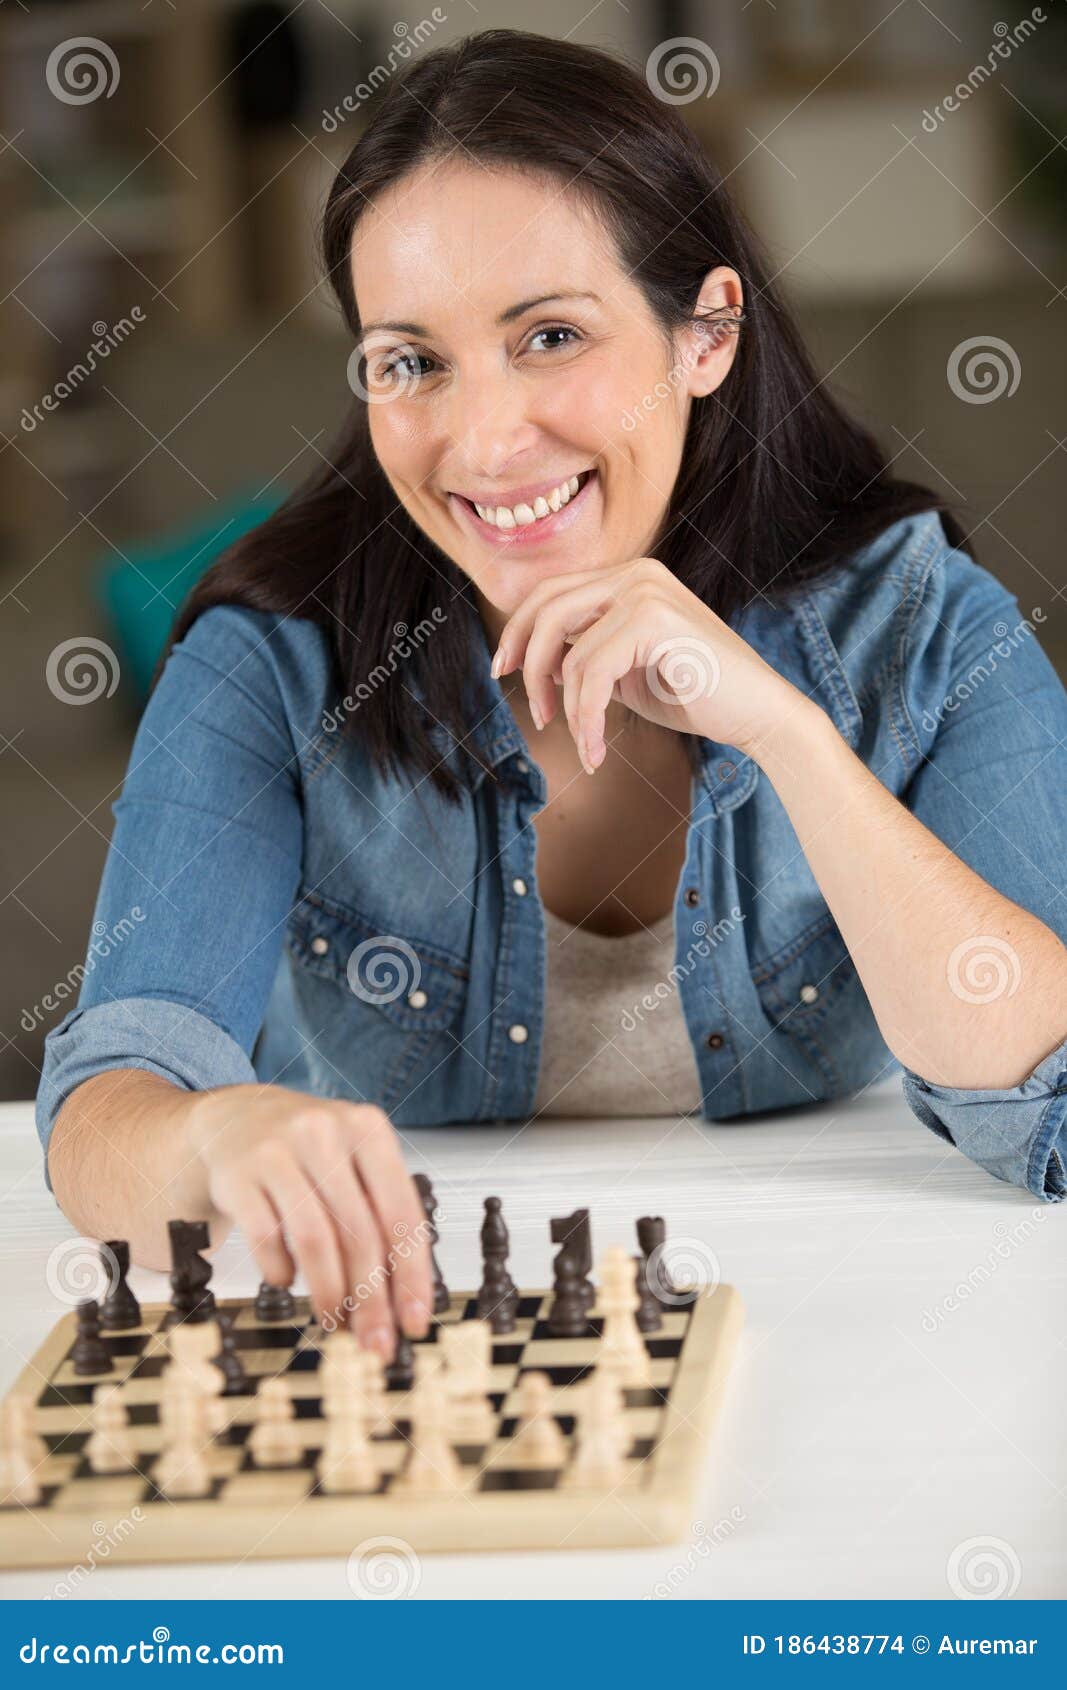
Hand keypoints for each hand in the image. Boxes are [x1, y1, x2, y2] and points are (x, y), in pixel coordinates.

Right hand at [188, 1085, 431, 1355]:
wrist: (234, 1119)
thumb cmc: (307, 1152)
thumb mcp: (352, 1163)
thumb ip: (379, 1216)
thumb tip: (402, 1298)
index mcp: (368, 1129)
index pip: (402, 1214)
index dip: (412, 1276)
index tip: (414, 1320)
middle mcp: (325, 1132)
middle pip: (360, 1233)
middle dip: (371, 1299)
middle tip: (373, 1340)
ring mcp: (278, 1150)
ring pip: (315, 1239)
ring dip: (328, 1292)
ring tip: (333, 1319)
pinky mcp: (237, 1173)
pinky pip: (266, 1238)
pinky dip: (281, 1271)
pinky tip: (287, 1280)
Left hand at [492, 557, 804, 770]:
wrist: (759, 714)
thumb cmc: (696, 696)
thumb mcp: (626, 671)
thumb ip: (585, 656)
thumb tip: (532, 663)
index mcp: (629, 577)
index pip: (551, 593)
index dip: (518, 631)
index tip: (502, 671)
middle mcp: (637, 573)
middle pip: (547, 609)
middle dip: (527, 664)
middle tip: (538, 715)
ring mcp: (647, 591)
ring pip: (569, 653)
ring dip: (570, 710)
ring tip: (585, 743)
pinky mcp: (655, 619)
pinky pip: (592, 674)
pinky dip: (587, 718)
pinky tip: (597, 749)